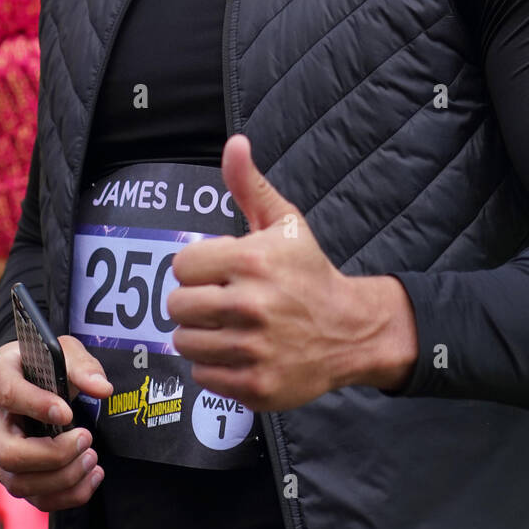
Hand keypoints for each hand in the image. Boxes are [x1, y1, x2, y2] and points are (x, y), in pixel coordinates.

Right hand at [0, 336, 112, 511]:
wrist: (32, 377)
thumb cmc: (44, 362)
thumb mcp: (63, 352)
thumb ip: (83, 367)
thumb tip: (103, 390)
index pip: (9, 396)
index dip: (38, 406)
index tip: (69, 413)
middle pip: (9, 453)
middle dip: (54, 455)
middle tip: (87, 439)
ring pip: (18, 483)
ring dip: (62, 478)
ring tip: (92, 459)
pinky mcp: (9, 471)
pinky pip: (31, 497)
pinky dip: (65, 495)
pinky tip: (91, 478)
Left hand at [167, 134, 417, 409]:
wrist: (351, 331)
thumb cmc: (309, 273)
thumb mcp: (285, 223)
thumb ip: (250, 185)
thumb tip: (234, 142)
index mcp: (252, 261)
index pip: (182, 266)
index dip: (199, 268)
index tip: (221, 272)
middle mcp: (251, 306)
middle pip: (177, 306)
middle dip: (195, 302)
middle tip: (222, 302)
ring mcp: (253, 350)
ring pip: (185, 342)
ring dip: (201, 335)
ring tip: (229, 327)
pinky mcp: (255, 386)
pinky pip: (203, 376)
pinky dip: (215, 367)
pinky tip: (240, 352)